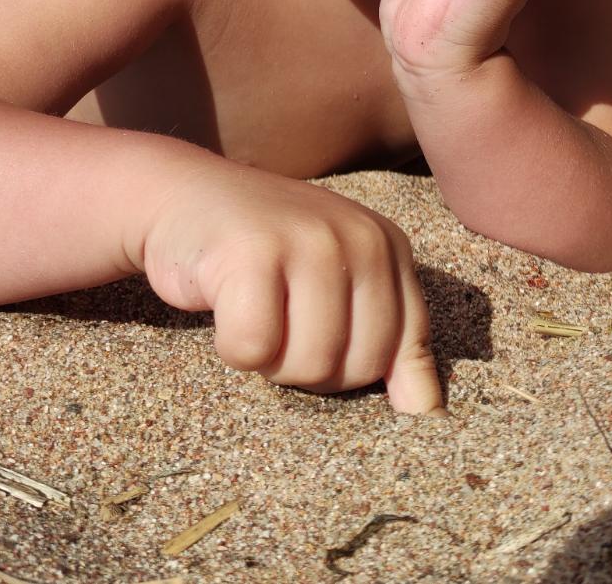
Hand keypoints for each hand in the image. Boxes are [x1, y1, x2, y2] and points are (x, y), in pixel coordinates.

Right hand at [138, 160, 441, 412]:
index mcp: (387, 246)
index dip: (364, 373)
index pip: (408, 345)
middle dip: (310, 369)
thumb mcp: (338, 283)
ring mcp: (307, 240)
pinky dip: (232, 346)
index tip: (330, 363)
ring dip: (271, 360)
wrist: (184, 196)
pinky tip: (225, 306)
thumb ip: (388, 340)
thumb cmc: (265, 253)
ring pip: (309, 365)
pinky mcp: (251, 252)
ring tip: (257, 312)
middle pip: (357, 368)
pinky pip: (253, 349)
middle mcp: (359, 237)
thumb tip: (428, 414)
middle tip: (279, 325)